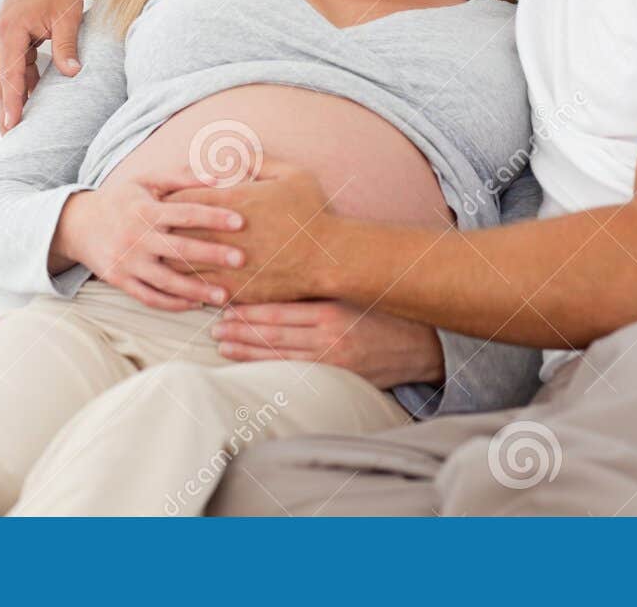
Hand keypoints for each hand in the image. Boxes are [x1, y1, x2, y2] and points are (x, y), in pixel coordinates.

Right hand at [0, 0, 85, 133]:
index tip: (11, 125)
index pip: (10, 75)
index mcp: (10, 31)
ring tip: (15, 126)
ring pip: (5, 75)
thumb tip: (72, 74)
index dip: (11, 102)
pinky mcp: (8, 37)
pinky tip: (27, 102)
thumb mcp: (67, 17)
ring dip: (10, 98)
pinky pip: (12, 66)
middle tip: (9, 138)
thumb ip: (66, 47)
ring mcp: (1, 36)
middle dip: (5, 109)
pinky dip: (18, 83)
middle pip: (2, 80)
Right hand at [54, 174, 245, 311]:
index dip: (213, 216)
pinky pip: (150, 297)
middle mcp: (136, 237)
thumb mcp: (147, 181)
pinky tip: (196, 304)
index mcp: (146, 210)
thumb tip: (220, 176)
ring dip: (197, 290)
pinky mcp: (120, 281)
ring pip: (166, 281)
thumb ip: (182, 177)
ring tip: (226, 296)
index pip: (185, 213)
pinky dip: (173, 304)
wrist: (78, 225)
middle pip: (179, 250)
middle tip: (242, 259)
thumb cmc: (123, 199)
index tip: (240, 221)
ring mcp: (128, 262)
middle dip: (212, 255)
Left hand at [166, 159, 338, 303]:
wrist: (328, 257)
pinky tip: (184, 281)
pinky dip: (188, 283)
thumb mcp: (292, 175)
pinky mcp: (235, 288)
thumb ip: (260, 161)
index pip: (183, 197)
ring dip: (169, 257)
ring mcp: (227, 262)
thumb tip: (240, 152)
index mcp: (233, 201)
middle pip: (175, 229)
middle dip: (163, 228)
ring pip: (181, 262)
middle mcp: (224, 232)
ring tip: (161, 256)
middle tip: (155, 228)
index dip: (171, 199)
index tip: (166, 200)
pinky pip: (199, 287)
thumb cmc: (312, 214)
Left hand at [210, 301, 443, 389]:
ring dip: (247, 349)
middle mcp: (327, 334)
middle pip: (272, 331)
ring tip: (223, 343)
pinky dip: (268, 365)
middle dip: (240, 328)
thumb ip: (323, 279)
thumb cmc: (384, 307)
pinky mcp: (336, 376)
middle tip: (214, 324)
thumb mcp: (354, 287)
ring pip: (278, 354)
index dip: (249, 306)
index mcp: (329, 307)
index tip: (226, 302)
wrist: (421, 343)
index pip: (279, 306)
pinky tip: (251, 362)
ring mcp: (330, 358)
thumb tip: (285, 261)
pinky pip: (294, 371)